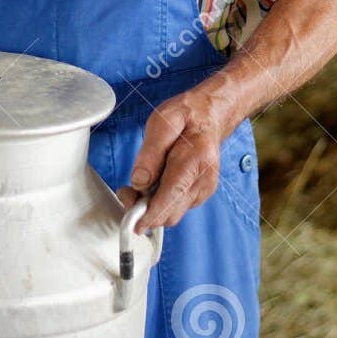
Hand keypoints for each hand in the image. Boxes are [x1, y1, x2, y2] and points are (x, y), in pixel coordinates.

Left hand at [123, 87, 238, 230]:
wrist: (209, 116)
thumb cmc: (186, 115)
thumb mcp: (162, 122)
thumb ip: (150, 152)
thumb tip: (139, 182)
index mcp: (196, 159)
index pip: (171, 196)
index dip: (150, 214)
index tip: (133, 222)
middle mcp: (204, 179)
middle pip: (171, 213)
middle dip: (145, 211)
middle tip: (127, 191)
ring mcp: (204, 189)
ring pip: (172, 214)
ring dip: (152, 208)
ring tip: (140, 185)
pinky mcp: (200, 194)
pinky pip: (176, 208)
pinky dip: (162, 203)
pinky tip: (155, 184)